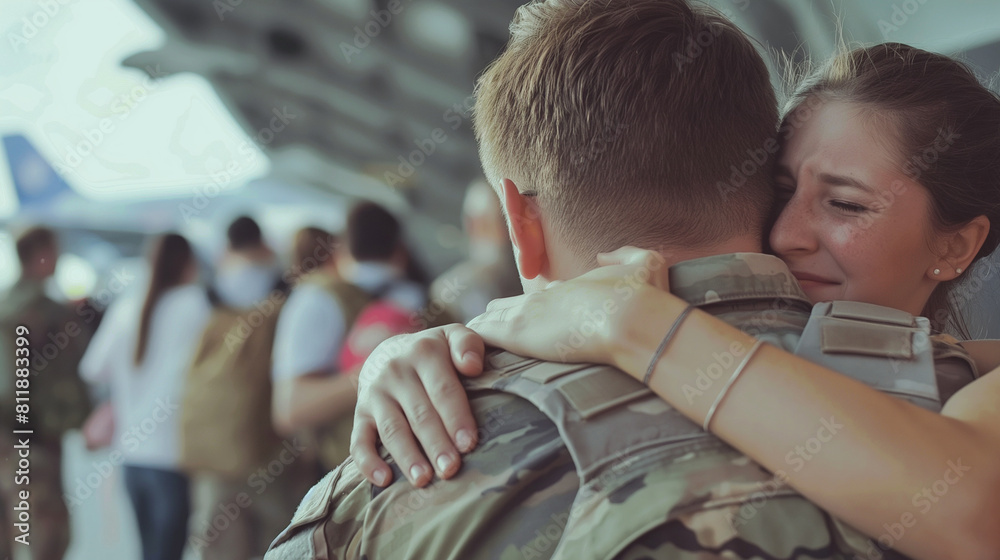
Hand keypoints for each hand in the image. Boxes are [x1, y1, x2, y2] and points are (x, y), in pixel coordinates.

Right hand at [350, 324, 484, 487]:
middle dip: (435, 443)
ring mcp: (375, 394)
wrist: (389, 353)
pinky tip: (383, 480)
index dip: (456, 417)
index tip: (469, 443)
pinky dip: (367, 462)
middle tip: (450, 469)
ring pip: (392, 429)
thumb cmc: (434, 353)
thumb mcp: (452, 337)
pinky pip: (359, 440)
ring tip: (423, 480)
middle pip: (419, 413)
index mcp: (423, 352)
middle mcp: (395, 372)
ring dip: (407, 456)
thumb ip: (468, 344)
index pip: (442, 389)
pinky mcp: (360, 414)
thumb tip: (473, 366)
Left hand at [468, 246, 670, 364]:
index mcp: (567, 289)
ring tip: (467, 347)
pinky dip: (471, 343)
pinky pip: (480, 334)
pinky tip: (462, 354)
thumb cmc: (643, 296)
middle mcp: (542, 299)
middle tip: (486, 335)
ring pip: (489, 318)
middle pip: (505, 306)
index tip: (524, 321)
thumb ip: (620, 254)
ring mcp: (527, 314)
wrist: (633, 319)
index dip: (528, 310)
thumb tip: (604, 254)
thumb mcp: (642, 262)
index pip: (536, 299)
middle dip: (497, 319)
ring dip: (482, 331)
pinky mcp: (517, 334)